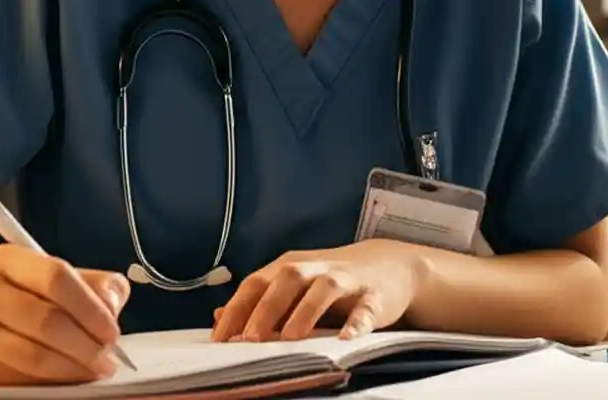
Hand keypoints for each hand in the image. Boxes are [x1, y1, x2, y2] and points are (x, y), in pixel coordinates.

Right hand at [0, 244, 130, 385]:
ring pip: (35, 357)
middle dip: (87, 343)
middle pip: (46, 320)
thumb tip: (113, 304)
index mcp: (5, 259)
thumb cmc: (17, 293)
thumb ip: (91, 282)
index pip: (55, 277)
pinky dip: (55, 381)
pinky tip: (70, 376)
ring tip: (96, 368)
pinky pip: (24, 380)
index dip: (90, 306)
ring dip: (75, 368)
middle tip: (108, 355)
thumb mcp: (47, 273)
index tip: (111, 328)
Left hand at [211, 239, 429, 342]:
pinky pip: (365, 309)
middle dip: (264, 310)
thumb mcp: (293, 289)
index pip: (255, 284)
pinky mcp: (374, 296)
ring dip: (305, 312)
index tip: (218, 339)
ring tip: (289, 339)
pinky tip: (346, 338)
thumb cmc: (331, 284)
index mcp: (288, 267)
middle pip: (285, 280)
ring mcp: (346, 280)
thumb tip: (218, 317)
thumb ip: (259, 303)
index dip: (236, 309)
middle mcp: (314, 268)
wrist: (390, 267)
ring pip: (323, 289)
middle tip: (248, 340)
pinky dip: (356, 323)